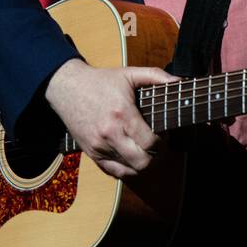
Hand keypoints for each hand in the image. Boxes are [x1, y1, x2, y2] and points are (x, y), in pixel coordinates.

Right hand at [44, 58, 178, 179]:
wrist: (67, 88)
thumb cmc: (100, 81)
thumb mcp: (129, 73)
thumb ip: (156, 76)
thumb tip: (179, 81)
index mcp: (122, 114)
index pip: (150, 143)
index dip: (162, 142)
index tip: (163, 134)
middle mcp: (110, 134)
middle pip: (142, 162)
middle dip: (156, 157)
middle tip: (158, 146)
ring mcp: (99, 146)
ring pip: (129, 170)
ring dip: (142, 164)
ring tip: (146, 152)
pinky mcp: (91, 153)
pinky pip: (113, 172)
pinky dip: (126, 169)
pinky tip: (131, 157)